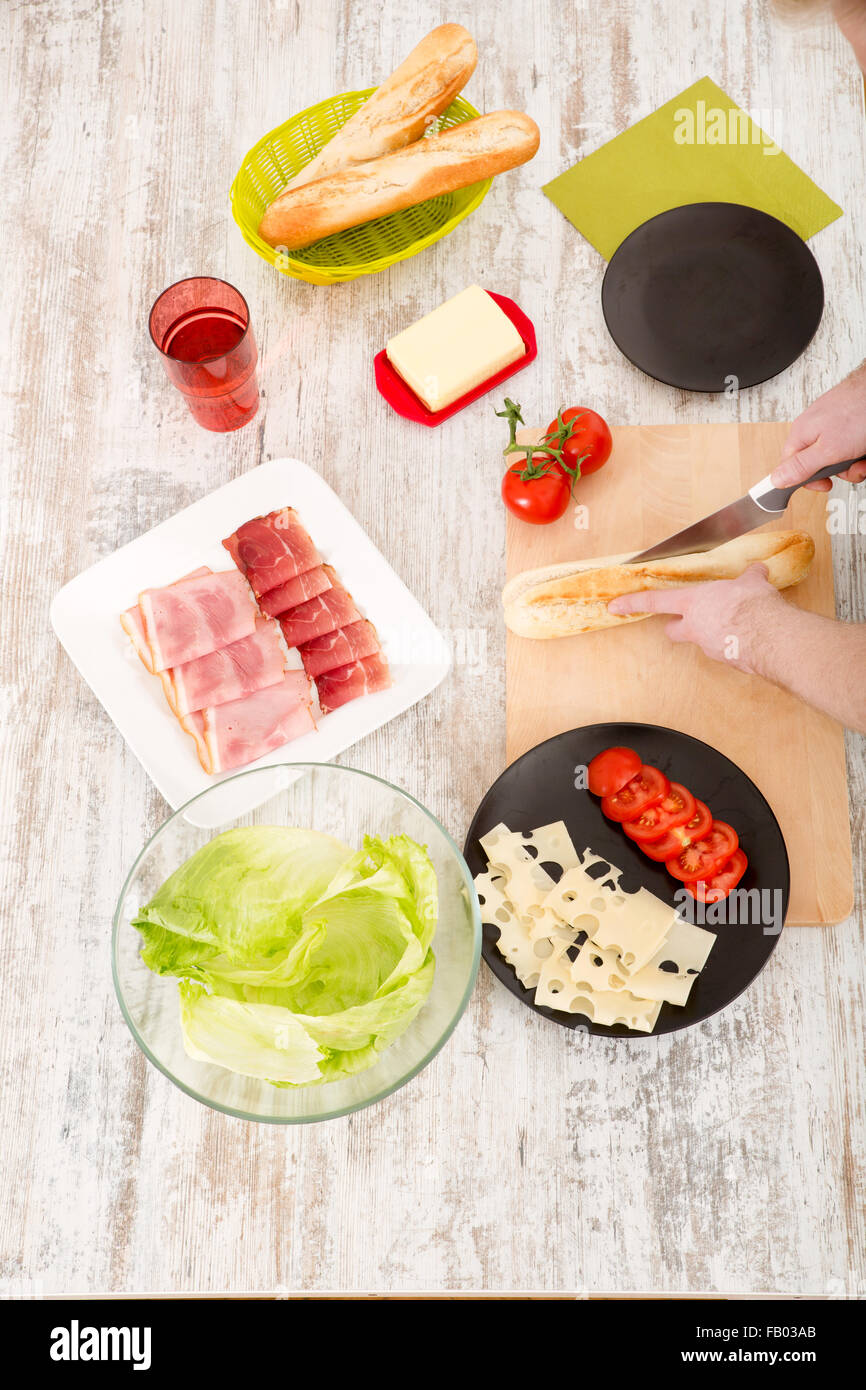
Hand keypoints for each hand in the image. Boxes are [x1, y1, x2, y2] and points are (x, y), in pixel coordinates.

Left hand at [607, 563, 781, 667]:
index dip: (632, 603)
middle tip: (686, 621)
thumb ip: (749, 578)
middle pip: (673, 631)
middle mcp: (695, 627)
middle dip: (676, 627)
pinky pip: (725, 650)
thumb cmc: (752, 605)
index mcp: (693, 603)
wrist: (770, 635)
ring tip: (737, 624)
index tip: (615, 607)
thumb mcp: (751, 583)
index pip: (655, 601)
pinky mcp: (727, 660)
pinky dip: (732, 643)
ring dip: (712, 634)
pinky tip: (748, 637)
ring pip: (701, 641)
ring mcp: (709, 647)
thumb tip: (757, 571)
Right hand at [771, 363, 865, 491]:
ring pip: (838, 458)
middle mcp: (814, 430)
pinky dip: (860, 453)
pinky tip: (865, 450)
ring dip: (853, 464)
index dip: (808, 481)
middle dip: (839, 472)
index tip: (824, 486)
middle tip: (850, 467)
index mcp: (801, 435)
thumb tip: (776, 479)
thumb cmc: (858, 411)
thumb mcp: (828, 449)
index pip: (791, 468)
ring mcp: (832, 426)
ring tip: (863, 457)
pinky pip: (850, 448)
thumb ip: (801, 467)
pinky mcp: (847, 424)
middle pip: (819, 465)